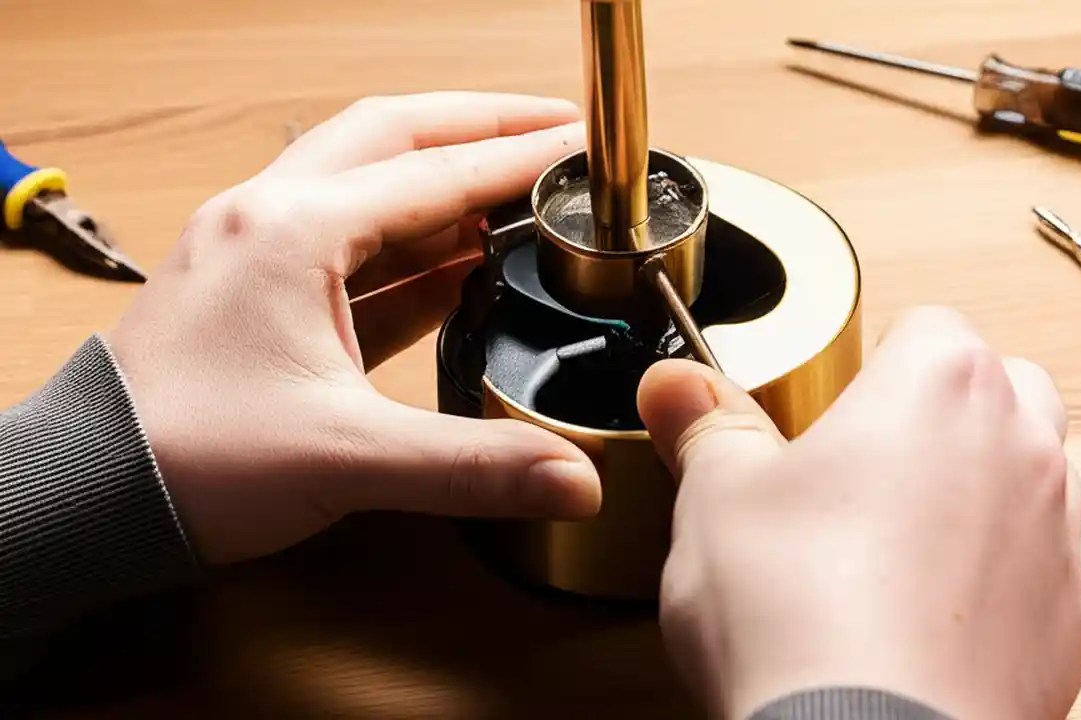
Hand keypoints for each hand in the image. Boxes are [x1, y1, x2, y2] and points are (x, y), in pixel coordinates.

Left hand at [108, 92, 600, 564]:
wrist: (93, 495)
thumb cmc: (189, 458)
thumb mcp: (347, 456)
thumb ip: (472, 463)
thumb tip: (576, 477)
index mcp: (292, 231)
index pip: (434, 173)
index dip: (519, 158)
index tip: (582, 146)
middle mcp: (271, 219)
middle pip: (394, 136)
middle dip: (481, 127)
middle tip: (554, 131)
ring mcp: (259, 251)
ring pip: (368, 181)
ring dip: (444, 179)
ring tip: (518, 192)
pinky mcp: (258, 291)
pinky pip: (351, 246)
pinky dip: (411, 242)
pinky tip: (458, 261)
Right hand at [638, 306, 1080, 719]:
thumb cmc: (797, 614)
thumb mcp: (718, 497)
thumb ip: (705, 426)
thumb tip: (674, 387)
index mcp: (939, 385)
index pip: (928, 325)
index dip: (873, 359)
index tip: (830, 406)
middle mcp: (1019, 447)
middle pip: (999, 389)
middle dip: (941, 414)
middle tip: (862, 467)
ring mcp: (1056, 537)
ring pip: (1029, 478)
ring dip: (974, 493)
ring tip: (887, 549)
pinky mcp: (1067, 624)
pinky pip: (1037, 573)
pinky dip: (992, 580)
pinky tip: (918, 619)